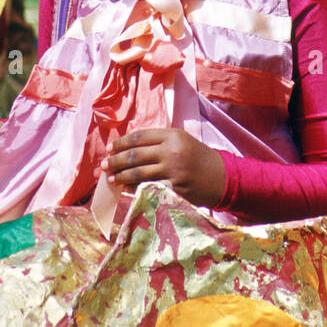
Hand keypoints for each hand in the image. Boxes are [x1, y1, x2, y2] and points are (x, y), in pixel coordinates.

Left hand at [103, 128, 225, 207]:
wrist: (222, 177)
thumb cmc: (199, 159)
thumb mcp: (182, 141)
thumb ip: (159, 142)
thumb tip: (129, 147)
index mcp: (172, 135)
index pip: (139, 137)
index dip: (121, 143)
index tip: (110, 149)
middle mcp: (171, 150)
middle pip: (135, 155)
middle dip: (115, 161)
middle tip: (103, 166)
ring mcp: (173, 170)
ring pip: (138, 172)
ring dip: (120, 176)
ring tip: (110, 179)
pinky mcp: (174, 188)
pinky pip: (148, 188)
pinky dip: (134, 189)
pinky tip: (125, 191)